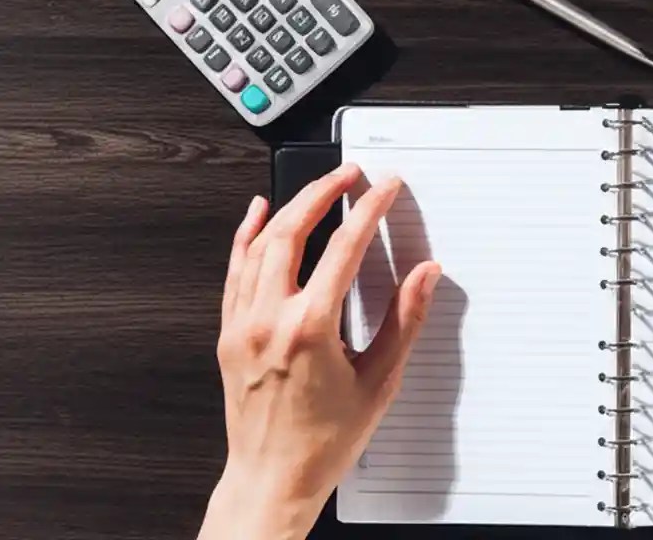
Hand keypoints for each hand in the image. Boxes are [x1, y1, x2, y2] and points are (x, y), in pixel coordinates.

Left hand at [198, 163, 440, 539]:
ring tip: (315, 187)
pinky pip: (234, 271)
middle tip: (348, 174)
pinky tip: (255, 216)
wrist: (272, 479)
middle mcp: (269, 319)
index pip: (343, 248)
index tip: (384, 189)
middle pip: (292, 232)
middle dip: (322, 193)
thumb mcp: (380, 382)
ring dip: (287, 207)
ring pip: (258, 245)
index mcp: (309, 328)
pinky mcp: (229, 334)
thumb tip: (424, 276)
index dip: (368, 210)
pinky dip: (245, 237)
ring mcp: (243, 324)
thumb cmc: (324, 441)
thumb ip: (404, 321)